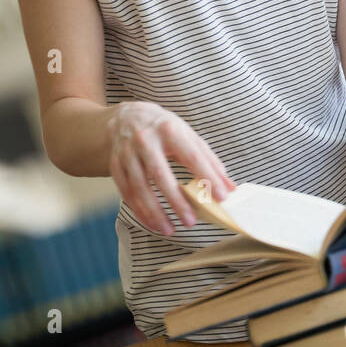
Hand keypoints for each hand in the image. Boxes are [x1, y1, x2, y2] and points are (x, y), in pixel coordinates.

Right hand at [106, 101, 236, 235]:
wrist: (126, 116)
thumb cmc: (165, 129)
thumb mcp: (189, 136)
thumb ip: (209, 161)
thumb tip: (229, 187)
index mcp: (169, 129)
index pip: (191, 156)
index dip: (207, 176)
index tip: (221, 197)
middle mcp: (145, 140)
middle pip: (160, 174)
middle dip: (176, 200)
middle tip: (191, 221)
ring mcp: (127, 153)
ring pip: (139, 187)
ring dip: (154, 212)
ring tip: (170, 229)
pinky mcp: (115, 165)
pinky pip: (126, 192)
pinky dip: (139, 210)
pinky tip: (152, 223)